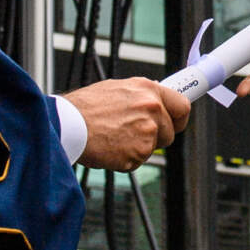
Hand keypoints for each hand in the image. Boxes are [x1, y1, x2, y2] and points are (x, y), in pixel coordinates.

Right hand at [64, 78, 190, 170]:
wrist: (67, 124)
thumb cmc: (85, 107)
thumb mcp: (116, 89)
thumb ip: (140, 96)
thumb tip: (153, 102)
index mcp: (148, 89)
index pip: (182, 106)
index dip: (179, 118)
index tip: (176, 123)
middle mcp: (152, 108)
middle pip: (169, 133)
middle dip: (154, 137)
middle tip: (130, 134)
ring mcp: (147, 132)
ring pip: (152, 148)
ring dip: (137, 148)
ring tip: (113, 137)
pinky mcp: (138, 153)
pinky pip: (138, 161)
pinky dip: (125, 159)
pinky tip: (109, 147)